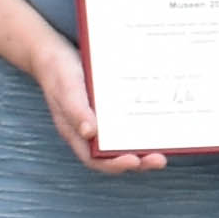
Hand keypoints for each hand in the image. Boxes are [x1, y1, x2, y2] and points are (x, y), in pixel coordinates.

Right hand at [27, 33, 158, 173]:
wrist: (54, 52)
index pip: (95, 159)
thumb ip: (76, 110)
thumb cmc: (58, 71)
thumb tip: (89, 133)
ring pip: (123, 141)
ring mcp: (100, 121)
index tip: (135, 162)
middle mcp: (89, 131)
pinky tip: (157, 123)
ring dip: (142, 147)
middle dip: (138, 160)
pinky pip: (126, 123)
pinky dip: (141, 127)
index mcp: (75, 132)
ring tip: (164, 147)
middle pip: (113, 155)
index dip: (114, 165)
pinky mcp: (109, 109)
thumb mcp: (67, 88)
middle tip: (159, 160)